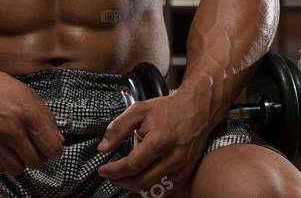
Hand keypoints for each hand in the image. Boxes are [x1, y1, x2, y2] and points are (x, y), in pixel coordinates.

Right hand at [0, 64, 63, 175]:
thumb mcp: (27, 93)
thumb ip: (45, 117)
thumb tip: (58, 140)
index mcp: (28, 113)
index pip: (52, 148)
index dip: (54, 150)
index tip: (50, 148)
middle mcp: (11, 129)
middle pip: (36, 162)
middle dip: (37, 156)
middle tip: (31, 147)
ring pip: (17, 169)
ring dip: (19, 161)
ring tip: (14, 148)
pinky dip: (2, 163)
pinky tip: (0, 150)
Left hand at [96, 92, 211, 192]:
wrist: (196, 111)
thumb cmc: (168, 110)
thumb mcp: (139, 110)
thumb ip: (119, 128)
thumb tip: (104, 147)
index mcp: (160, 141)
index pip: (132, 165)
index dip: (114, 171)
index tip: (103, 170)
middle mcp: (173, 158)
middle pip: (141, 182)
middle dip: (121, 182)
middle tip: (111, 175)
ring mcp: (181, 168)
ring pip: (152, 190)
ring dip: (134, 187)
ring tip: (124, 177)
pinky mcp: (186, 174)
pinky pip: (165, 190)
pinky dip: (150, 188)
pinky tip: (141, 178)